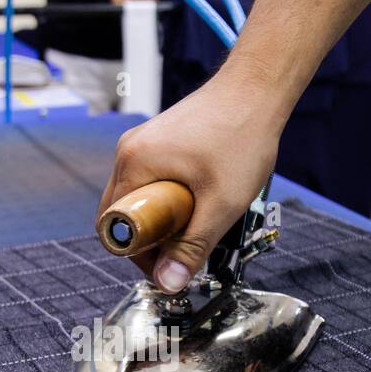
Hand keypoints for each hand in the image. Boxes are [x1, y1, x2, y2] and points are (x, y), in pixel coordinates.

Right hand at [98, 71, 283, 290]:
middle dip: (151, 238)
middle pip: (123, 213)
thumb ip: (193, 247)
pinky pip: (151, 181)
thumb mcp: (221, 204)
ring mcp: (142, 144)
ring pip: (139, 197)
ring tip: (197, 222)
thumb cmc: (242, 135)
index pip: (113, 226)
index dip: (137, 253)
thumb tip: (169, 282)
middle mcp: (129, 151)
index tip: (166, 264)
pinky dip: (169, 198)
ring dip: (162, 219)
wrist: (258, 88)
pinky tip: (199, 201)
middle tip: (184, 250)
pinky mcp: (158, 141)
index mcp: (133, 164)